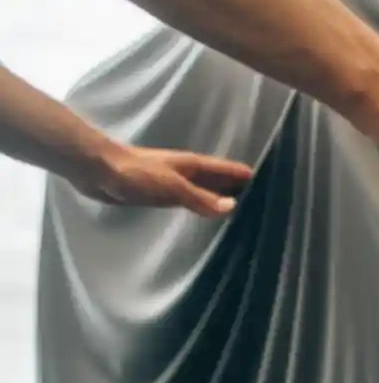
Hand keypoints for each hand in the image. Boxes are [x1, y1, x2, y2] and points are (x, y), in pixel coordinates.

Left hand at [71, 142, 253, 217]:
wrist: (98, 170)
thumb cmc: (136, 173)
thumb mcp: (172, 186)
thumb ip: (200, 198)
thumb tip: (232, 207)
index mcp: (196, 166)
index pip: (233, 171)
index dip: (252, 178)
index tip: (275, 190)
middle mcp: (190, 173)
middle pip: (223, 180)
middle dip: (242, 189)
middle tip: (266, 206)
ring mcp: (176, 184)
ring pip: (208, 191)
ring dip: (223, 198)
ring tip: (244, 213)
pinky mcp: (162, 194)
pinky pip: (192, 201)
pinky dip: (204, 206)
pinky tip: (208, 216)